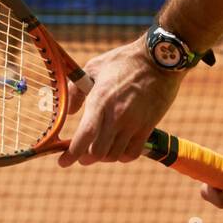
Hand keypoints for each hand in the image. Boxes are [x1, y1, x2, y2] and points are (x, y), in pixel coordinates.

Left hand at [57, 37, 184, 167]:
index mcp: (101, 99)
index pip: (85, 135)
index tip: (63, 162)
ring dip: (104, 157)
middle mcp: (117, 115)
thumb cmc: (124, 61)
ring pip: (114, 155)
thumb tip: (69, 112)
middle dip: (86, 158)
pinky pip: (133, 152)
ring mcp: (134, 123)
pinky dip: (122, 156)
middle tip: (81, 155)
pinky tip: (118, 149)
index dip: (72, 153)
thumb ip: (77, 90)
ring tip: (99, 150)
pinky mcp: (148, 126)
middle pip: (98, 152)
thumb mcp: (94, 68)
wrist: (159, 60)